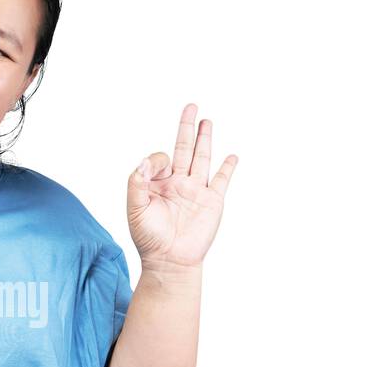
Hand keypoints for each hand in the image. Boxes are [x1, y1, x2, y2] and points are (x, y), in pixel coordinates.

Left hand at [127, 103, 237, 268]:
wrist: (169, 260)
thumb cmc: (149, 238)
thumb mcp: (135, 209)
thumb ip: (137, 182)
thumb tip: (145, 160)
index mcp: (158, 183)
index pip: (161, 157)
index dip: (157, 158)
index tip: (157, 168)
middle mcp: (178, 183)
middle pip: (183, 148)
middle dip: (186, 127)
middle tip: (190, 106)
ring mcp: (196, 191)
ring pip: (202, 158)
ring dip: (205, 139)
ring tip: (206, 121)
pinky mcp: (213, 201)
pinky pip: (222, 180)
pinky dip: (227, 167)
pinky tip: (231, 156)